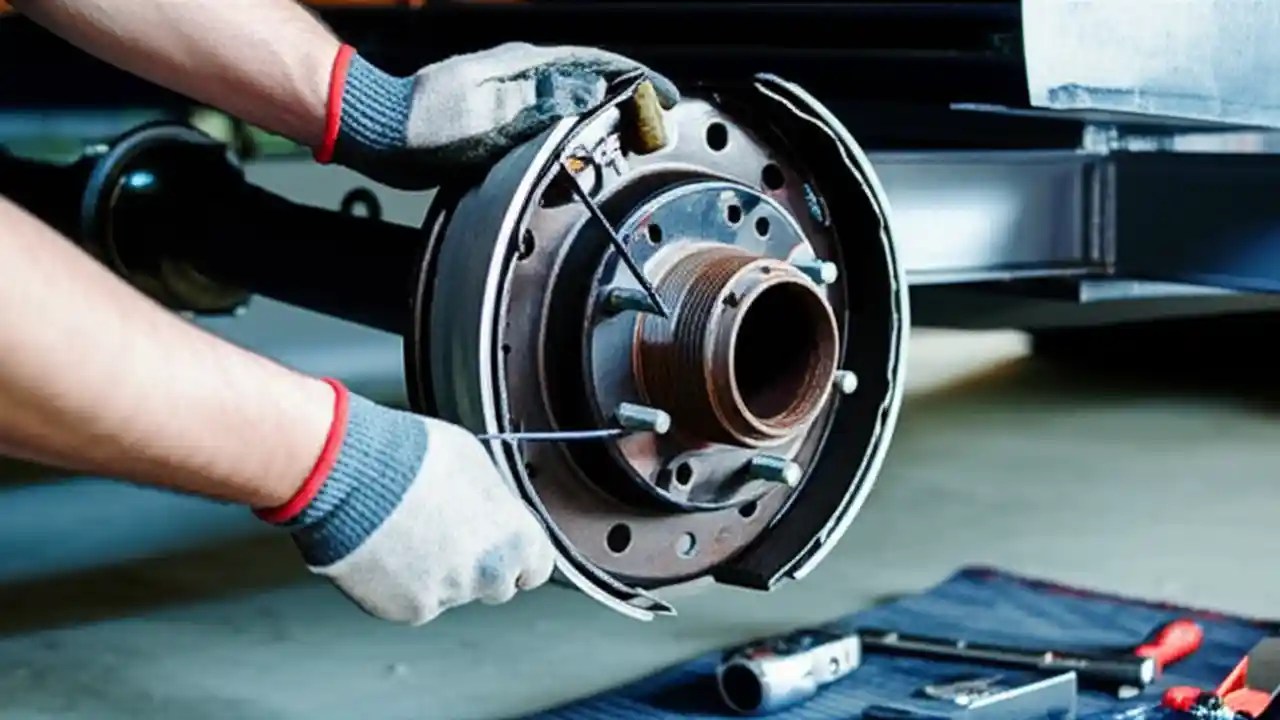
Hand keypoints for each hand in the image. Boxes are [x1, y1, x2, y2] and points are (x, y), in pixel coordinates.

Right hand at [257, 380, 556, 624]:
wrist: (351, 475)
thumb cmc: (411, 457)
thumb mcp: (474, 462)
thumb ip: (494, 501)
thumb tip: (493, 510)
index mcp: (515, 536)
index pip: (538, 567)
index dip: (519, 556)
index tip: (503, 546)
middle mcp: (489, 573)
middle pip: (496, 585)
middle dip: (478, 566)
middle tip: (447, 535)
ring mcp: (449, 595)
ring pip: (452, 593)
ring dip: (438, 573)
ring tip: (408, 533)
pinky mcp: (408, 610)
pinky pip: (413, 601)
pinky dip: (402, 584)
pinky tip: (387, 550)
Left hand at [316, 42, 679, 188]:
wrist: (376, 132)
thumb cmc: (420, 123)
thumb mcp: (486, 114)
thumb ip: (540, 102)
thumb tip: (592, 91)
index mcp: (522, 65)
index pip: (595, 63)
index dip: (636, 79)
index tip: (665, 96)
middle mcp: (520, 75)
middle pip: (590, 80)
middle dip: (629, 100)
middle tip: (655, 125)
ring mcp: (510, 94)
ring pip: (572, 102)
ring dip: (603, 119)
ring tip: (628, 141)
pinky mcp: (499, 118)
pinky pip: (551, 121)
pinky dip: (574, 134)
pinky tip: (579, 154)